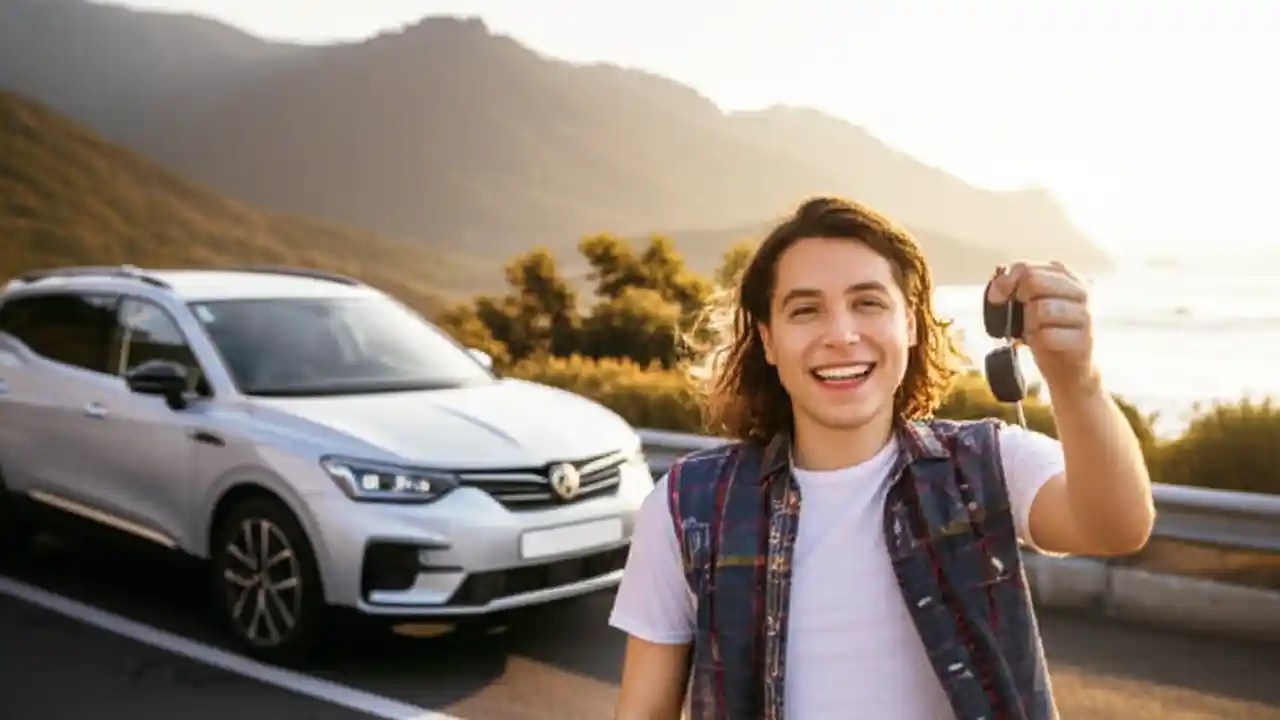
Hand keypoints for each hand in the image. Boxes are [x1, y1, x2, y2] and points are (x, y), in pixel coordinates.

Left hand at [986, 261, 1097, 392]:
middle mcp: (1081, 291)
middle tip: (1021, 316)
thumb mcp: (1028, 305)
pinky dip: (1038, 341)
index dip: (1005, 282)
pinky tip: (1044, 343)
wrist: (1067, 369)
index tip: (997, 298)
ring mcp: (1085, 315)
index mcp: (1067, 277)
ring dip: (1029, 324)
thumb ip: (1015, 288)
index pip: (1027, 267)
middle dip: (1019, 301)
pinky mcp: (1083, 340)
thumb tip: (997, 285)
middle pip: (1034, 281)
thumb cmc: (1046, 331)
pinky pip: (1047, 335)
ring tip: (1036, 330)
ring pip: (1041, 308)